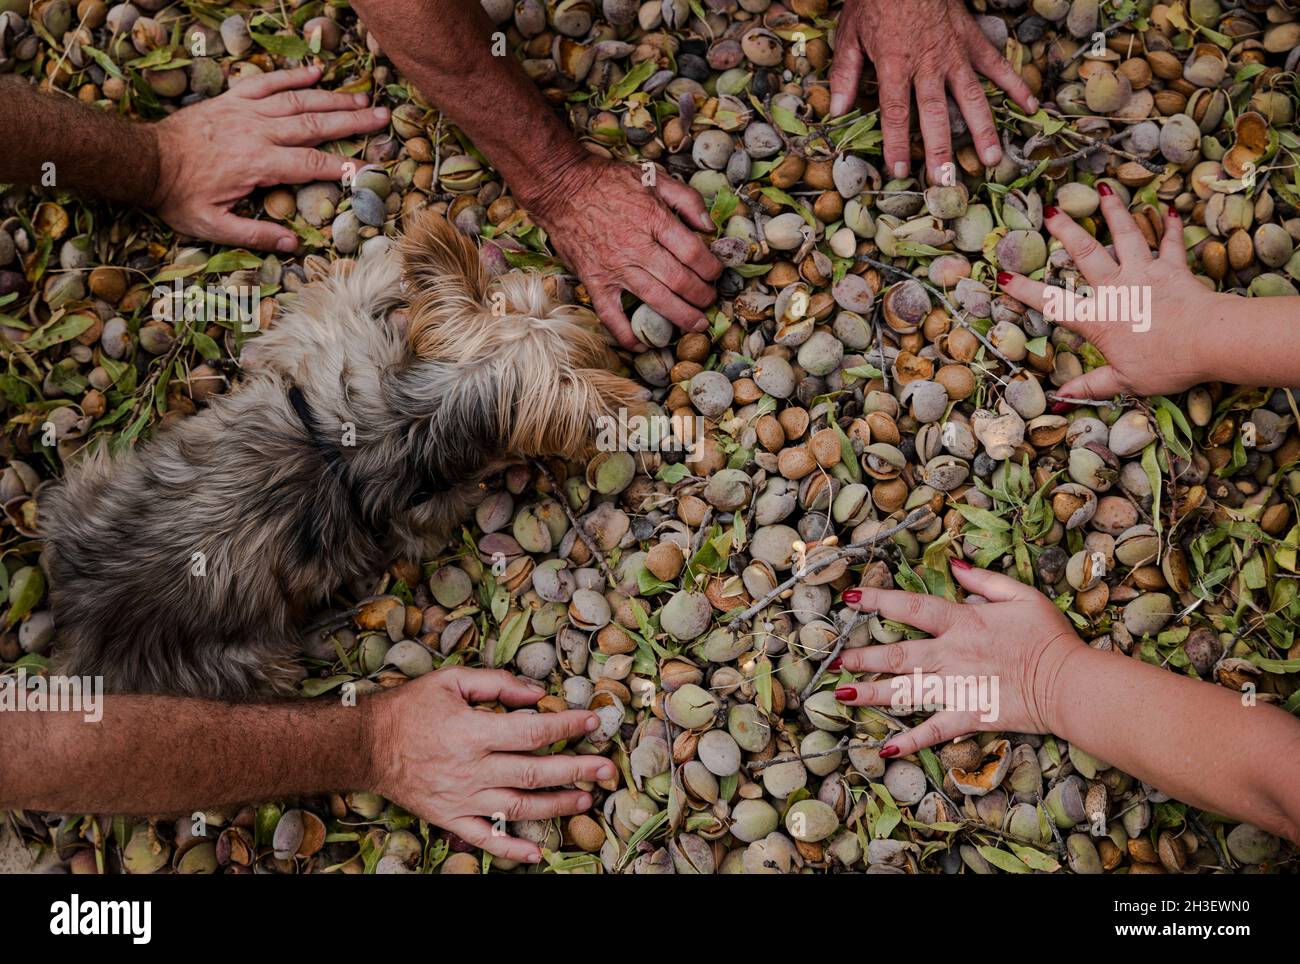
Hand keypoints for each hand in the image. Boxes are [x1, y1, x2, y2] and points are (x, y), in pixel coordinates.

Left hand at [150, 65, 389, 251]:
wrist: (144, 161)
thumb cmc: (178, 197)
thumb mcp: (213, 226)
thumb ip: (255, 234)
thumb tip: (292, 244)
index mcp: (257, 164)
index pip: (311, 163)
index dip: (343, 167)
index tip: (369, 169)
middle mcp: (257, 132)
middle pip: (314, 124)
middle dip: (351, 122)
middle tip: (381, 116)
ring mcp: (245, 112)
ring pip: (297, 100)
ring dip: (332, 98)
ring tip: (361, 99)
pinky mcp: (232, 100)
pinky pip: (267, 82)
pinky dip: (292, 75)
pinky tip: (315, 71)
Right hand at [366, 666, 612, 862]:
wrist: (365, 746)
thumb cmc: (409, 708)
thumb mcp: (451, 681)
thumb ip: (497, 683)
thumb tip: (537, 694)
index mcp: (473, 733)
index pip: (533, 732)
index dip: (567, 727)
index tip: (592, 721)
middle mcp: (472, 770)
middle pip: (535, 773)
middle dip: (576, 771)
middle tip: (607, 769)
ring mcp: (462, 799)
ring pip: (519, 808)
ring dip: (557, 806)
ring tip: (587, 800)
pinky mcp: (450, 818)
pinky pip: (485, 840)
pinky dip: (511, 851)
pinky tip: (536, 853)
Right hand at [526, 154, 721, 349]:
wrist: (562, 188)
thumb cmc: (610, 182)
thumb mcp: (654, 177)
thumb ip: (686, 199)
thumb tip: (710, 227)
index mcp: (654, 220)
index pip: (694, 253)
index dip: (711, 269)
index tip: (716, 274)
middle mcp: (637, 248)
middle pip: (680, 281)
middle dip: (702, 296)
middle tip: (709, 301)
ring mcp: (615, 268)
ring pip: (656, 300)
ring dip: (681, 316)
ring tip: (695, 324)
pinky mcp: (595, 282)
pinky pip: (611, 316)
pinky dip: (627, 335)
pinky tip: (642, 345)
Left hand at [829, 0, 1036, 180]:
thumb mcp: (851, 32)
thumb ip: (845, 73)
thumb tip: (837, 110)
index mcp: (896, 64)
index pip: (896, 113)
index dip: (898, 145)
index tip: (899, 171)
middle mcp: (929, 64)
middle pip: (936, 114)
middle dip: (941, 151)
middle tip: (947, 182)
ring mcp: (955, 52)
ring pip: (972, 97)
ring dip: (983, 130)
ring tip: (991, 159)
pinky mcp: (973, 39)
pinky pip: (997, 64)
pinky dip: (1016, 84)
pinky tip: (1030, 106)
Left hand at [833, 561, 1081, 756]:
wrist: (1069, 682)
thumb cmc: (1049, 637)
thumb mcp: (1021, 596)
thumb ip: (984, 581)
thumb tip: (953, 565)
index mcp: (962, 622)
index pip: (912, 607)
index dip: (880, 601)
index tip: (852, 600)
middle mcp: (951, 654)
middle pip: (897, 654)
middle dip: (862, 657)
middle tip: (835, 660)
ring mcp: (957, 687)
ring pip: (905, 691)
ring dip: (871, 694)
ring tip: (841, 695)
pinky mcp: (968, 716)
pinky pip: (934, 730)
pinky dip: (910, 740)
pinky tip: (886, 747)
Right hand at [998, 185, 1220, 399]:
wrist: (1211, 341)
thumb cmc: (1166, 363)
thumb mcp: (1123, 382)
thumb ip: (1090, 385)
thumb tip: (1059, 400)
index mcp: (1099, 319)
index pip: (1054, 304)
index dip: (1026, 291)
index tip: (1004, 277)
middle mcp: (1117, 288)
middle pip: (1086, 254)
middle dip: (1066, 231)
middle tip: (1053, 210)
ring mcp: (1146, 274)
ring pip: (1126, 236)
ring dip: (1115, 211)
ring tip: (1105, 189)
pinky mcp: (1174, 269)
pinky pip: (1172, 244)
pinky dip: (1172, 227)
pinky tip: (1170, 210)